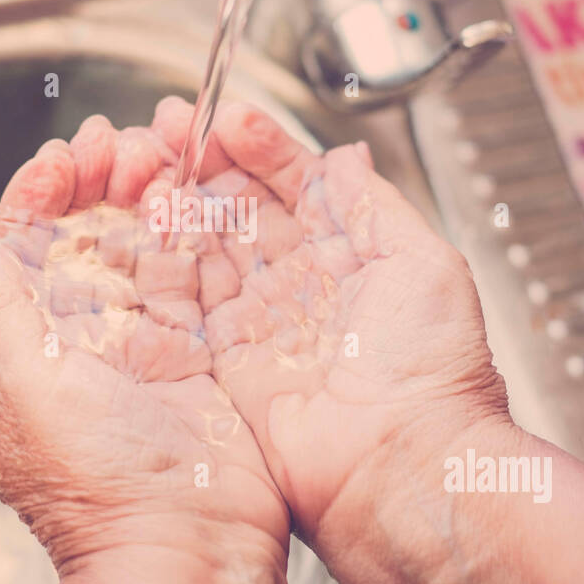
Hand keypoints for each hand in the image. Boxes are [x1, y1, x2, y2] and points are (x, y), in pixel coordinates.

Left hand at [0, 116, 290, 583]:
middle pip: (79, 239)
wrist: (184, 547)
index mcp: (22, 352)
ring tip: (157, 151)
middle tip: (116, 142)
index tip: (59, 156)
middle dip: (93, 183)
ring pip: (134, 247)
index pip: (17, 253)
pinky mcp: (192, 354)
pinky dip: (187, 230)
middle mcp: (78, 345)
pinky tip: (189, 195)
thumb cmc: (94, 486)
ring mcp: (138, 348)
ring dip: (141, 195)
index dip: (34, 197)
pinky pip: (186, 276)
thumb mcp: (21, 387)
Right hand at [148, 98, 510, 544]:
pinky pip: (188, 300)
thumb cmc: (431, 372)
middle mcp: (302, 288)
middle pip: (246, 211)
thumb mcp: (422, 260)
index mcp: (351, 259)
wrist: (399, 466)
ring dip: (183, 202)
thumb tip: (346, 156)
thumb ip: (373, 205)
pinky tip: (152, 218)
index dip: (264, 150)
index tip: (233, 118)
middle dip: (211, 165)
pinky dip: (167, 258)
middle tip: (176, 128)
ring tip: (157, 161)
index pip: (299, 187)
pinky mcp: (226, 361)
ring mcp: (261, 323)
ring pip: (212, 247)